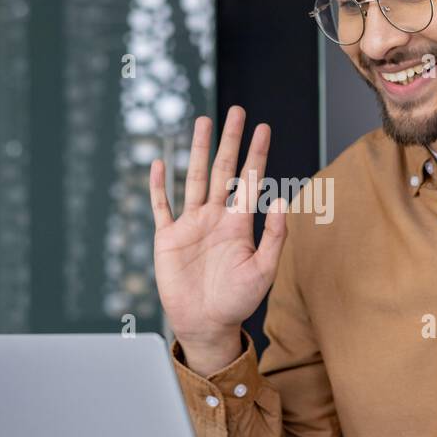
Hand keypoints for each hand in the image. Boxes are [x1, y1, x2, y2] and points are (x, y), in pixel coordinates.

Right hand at [149, 106, 287, 352]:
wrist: (207, 325)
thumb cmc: (238, 301)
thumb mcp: (262, 270)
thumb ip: (273, 236)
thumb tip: (278, 200)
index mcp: (239, 223)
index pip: (250, 180)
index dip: (257, 153)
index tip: (264, 128)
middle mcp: (216, 217)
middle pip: (223, 169)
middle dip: (229, 141)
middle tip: (236, 112)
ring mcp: (191, 225)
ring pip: (193, 178)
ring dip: (197, 150)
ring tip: (201, 122)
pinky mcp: (168, 237)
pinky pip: (162, 206)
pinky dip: (158, 186)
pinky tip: (158, 163)